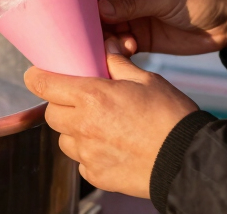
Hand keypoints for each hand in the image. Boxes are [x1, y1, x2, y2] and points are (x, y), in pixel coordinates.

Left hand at [24, 38, 197, 196]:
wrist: (189, 161)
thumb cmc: (170, 117)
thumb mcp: (147, 80)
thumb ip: (117, 65)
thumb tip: (105, 50)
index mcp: (92, 96)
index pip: (43, 84)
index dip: (37, 77)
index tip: (38, 74)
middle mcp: (83, 126)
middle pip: (51, 113)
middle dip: (61, 104)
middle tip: (83, 101)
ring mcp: (88, 154)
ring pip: (64, 139)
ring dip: (75, 130)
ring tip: (102, 126)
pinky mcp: (97, 176)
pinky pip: (81, 162)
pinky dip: (90, 153)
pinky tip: (112, 146)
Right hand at [96, 0, 226, 54]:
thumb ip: (131, 3)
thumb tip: (99, 8)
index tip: (73, 14)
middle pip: (98, 10)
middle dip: (93, 23)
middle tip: (88, 36)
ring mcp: (134, 18)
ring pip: (107, 30)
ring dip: (107, 39)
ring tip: (118, 45)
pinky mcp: (141, 39)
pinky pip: (120, 45)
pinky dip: (118, 50)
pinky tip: (128, 51)